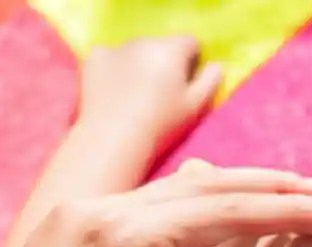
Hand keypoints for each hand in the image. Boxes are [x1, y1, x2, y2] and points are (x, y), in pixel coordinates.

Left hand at [0, 160, 311, 246]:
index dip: (290, 211)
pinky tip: (218, 199)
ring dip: (237, 188)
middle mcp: (102, 209)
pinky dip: (196, 199)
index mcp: (123, 237)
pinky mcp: (73, 225)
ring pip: (176, 186)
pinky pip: (148, 199)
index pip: (227, 211)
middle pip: (207, 183)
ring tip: (288, 189)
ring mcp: (83, 212)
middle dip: (272, 185)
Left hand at [78, 36, 222, 156]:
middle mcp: (144, 41)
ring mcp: (116, 48)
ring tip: (136, 96)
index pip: (190, 43)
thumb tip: (216, 66)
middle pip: (161, 45)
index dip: (191, 62)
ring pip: (135, 51)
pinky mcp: (94, 58)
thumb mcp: (196, 107)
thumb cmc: (162, 126)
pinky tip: (115, 92)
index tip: (186, 84)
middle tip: (161, 94)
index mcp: (172, 50)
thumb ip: (211, 81)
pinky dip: (114, 68)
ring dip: (139, 64)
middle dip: (164, 62)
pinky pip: (109, 57)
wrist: (114, 140)